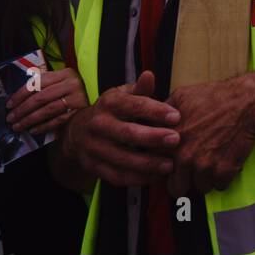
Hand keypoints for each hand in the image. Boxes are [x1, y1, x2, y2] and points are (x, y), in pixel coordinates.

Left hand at [6, 67, 86, 135]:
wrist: (100, 103)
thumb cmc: (72, 92)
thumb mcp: (61, 82)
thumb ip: (44, 86)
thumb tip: (18, 101)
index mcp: (64, 73)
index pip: (37, 82)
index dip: (20, 94)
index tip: (9, 104)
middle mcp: (71, 84)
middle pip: (41, 97)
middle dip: (22, 109)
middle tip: (10, 118)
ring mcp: (77, 98)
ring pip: (48, 109)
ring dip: (30, 119)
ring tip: (18, 126)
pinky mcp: (79, 112)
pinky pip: (58, 120)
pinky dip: (44, 126)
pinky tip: (33, 130)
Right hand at [60, 70, 180, 187]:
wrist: (78, 131)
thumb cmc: (113, 111)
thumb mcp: (123, 96)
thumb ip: (140, 90)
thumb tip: (149, 75)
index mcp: (109, 103)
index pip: (133, 105)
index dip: (155, 111)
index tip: (176, 116)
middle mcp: (98, 124)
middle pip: (128, 133)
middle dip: (153, 138)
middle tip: (176, 140)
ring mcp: (93, 147)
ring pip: (122, 158)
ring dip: (148, 163)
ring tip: (170, 165)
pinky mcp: (93, 166)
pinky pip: (116, 176)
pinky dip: (137, 179)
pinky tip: (155, 177)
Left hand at [165, 73, 254, 196]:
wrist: (245, 102)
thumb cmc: (213, 97)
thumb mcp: (180, 97)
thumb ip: (161, 115)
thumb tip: (150, 124)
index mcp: (169, 142)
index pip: (157, 170)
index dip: (165, 169)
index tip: (173, 166)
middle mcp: (184, 157)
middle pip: (176, 189)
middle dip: (185, 182)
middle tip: (193, 171)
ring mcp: (204, 166)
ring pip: (200, 189)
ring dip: (206, 179)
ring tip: (213, 162)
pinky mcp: (223, 171)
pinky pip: (220, 186)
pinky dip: (223, 178)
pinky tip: (226, 161)